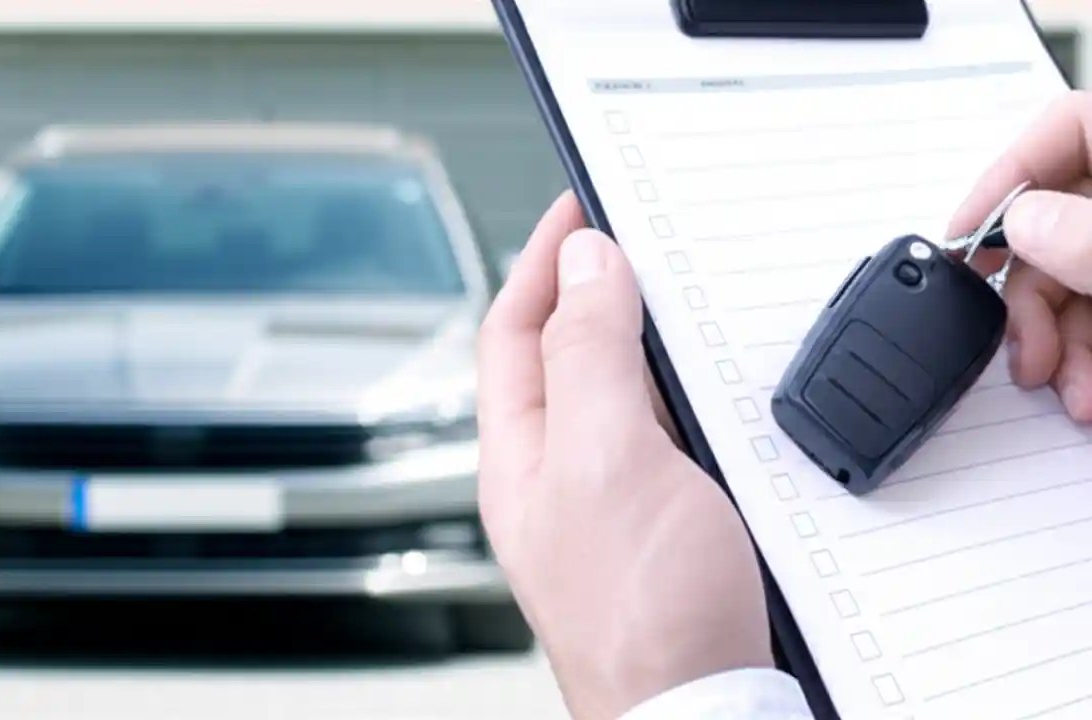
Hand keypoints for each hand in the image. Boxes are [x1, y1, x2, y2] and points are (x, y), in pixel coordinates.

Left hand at [477, 192, 773, 719]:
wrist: (705, 714)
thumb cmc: (643, 617)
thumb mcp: (608, 458)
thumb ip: (590, 358)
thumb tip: (585, 264)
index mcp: (522, 455)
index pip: (513, 330)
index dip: (542, 259)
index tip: (578, 203)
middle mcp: (558, 474)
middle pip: (560, 354)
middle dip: (590, 286)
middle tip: (631, 236)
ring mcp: (610, 499)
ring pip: (613, 391)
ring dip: (638, 335)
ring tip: (671, 292)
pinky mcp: (664, 523)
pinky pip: (662, 433)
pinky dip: (682, 391)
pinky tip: (712, 386)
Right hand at [949, 91, 1091, 421]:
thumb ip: (1090, 239)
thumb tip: (1022, 224)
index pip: (1066, 127)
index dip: (1007, 178)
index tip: (963, 239)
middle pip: (1064, 224)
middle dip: (1033, 299)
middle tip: (1021, 350)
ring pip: (1082, 282)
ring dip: (1060, 346)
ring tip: (1061, 393)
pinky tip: (1087, 396)